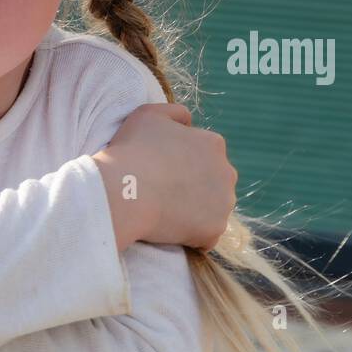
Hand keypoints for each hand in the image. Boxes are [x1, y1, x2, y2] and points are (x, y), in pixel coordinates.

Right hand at [93, 103, 237, 250]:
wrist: (124, 190)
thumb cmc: (132, 149)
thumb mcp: (149, 114)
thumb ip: (175, 113)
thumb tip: (189, 122)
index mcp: (214, 144)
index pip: (204, 157)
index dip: (182, 166)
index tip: (161, 173)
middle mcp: (227, 172)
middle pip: (213, 183)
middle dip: (194, 189)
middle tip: (163, 195)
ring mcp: (224, 202)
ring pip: (213, 210)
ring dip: (195, 213)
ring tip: (166, 214)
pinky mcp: (215, 229)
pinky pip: (207, 237)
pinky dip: (193, 238)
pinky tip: (172, 232)